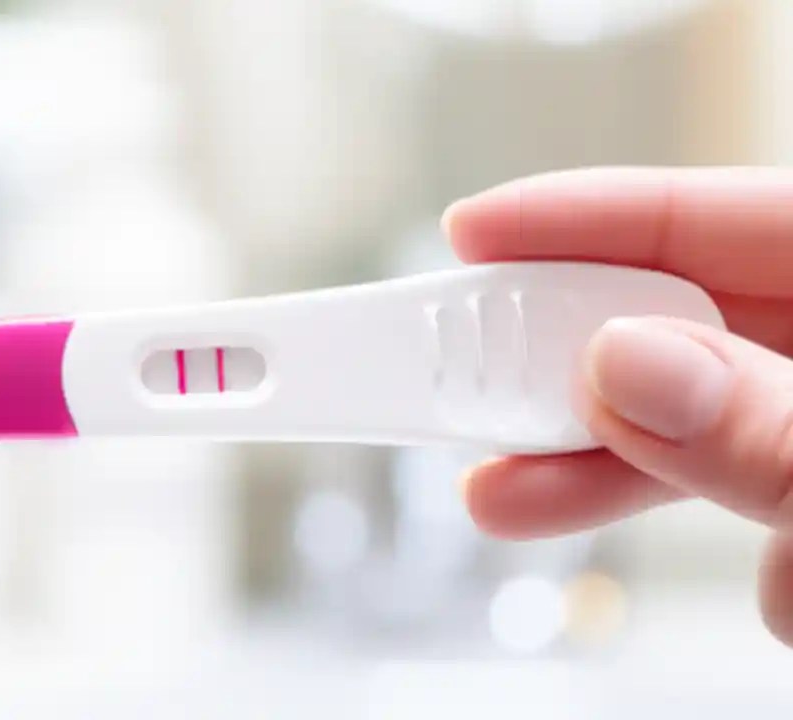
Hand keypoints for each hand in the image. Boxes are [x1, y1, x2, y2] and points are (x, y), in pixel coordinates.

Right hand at [445, 167, 792, 647]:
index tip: (473, 231)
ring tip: (508, 498)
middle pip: (682, 323)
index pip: (721, 217)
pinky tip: (779, 592)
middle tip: (462, 380)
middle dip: (569, 364)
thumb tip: (627, 364)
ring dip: (614, 475)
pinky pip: (759, 512)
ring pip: (705, 430)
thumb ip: (770, 428)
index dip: (589, 215)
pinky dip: (749, 564)